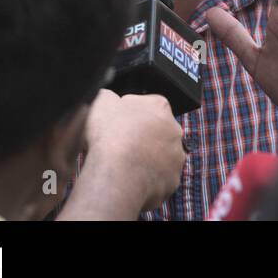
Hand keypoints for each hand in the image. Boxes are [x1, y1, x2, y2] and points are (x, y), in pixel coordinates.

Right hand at [59, 89, 184, 219]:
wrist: (118, 173)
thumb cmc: (110, 135)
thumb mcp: (101, 101)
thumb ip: (109, 96)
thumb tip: (108, 98)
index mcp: (159, 106)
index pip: (149, 105)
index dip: (132, 114)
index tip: (120, 124)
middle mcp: (174, 129)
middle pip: (158, 130)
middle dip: (143, 137)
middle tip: (122, 146)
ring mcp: (176, 155)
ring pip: (162, 155)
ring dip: (148, 159)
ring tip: (125, 166)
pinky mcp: (173, 179)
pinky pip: (161, 178)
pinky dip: (149, 180)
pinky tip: (132, 181)